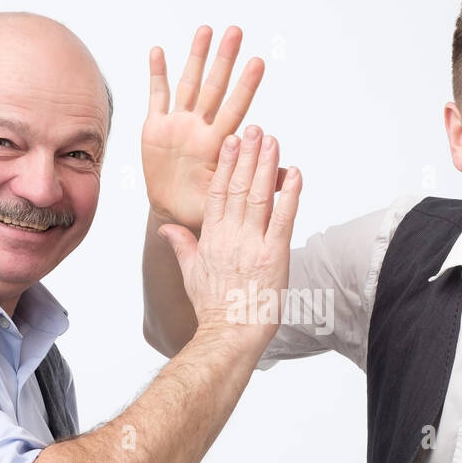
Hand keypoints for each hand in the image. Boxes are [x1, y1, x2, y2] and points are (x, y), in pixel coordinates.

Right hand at [143, 25, 265, 230]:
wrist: (174, 211)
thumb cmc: (203, 205)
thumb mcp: (230, 197)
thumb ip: (255, 183)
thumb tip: (288, 176)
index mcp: (219, 143)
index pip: (235, 109)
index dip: (246, 86)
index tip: (259, 62)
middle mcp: (200, 127)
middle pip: (214, 87)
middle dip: (224, 60)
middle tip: (236, 32)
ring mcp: (179, 124)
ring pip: (189, 83)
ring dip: (196, 57)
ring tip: (206, 30)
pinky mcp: (155, 127)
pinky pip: (157, 96)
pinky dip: (157, 74)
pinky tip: (159, 51)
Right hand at [157, 127, 301, 353]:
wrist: (230, 333)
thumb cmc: (213, 307)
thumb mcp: (189, 272)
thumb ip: (181, 244)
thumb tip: (166, 227)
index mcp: (211, 237)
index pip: (217, 192)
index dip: (225, 164)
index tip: (231, 142)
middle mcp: (230, 235)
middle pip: (239, 186)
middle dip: (247, 155)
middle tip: (255, 129)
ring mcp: (253, 243)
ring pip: (259, 196)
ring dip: (266, 165)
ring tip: (272, 140)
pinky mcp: (274, 255)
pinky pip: (284, 218)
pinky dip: (290, 195)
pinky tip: (295, 174)